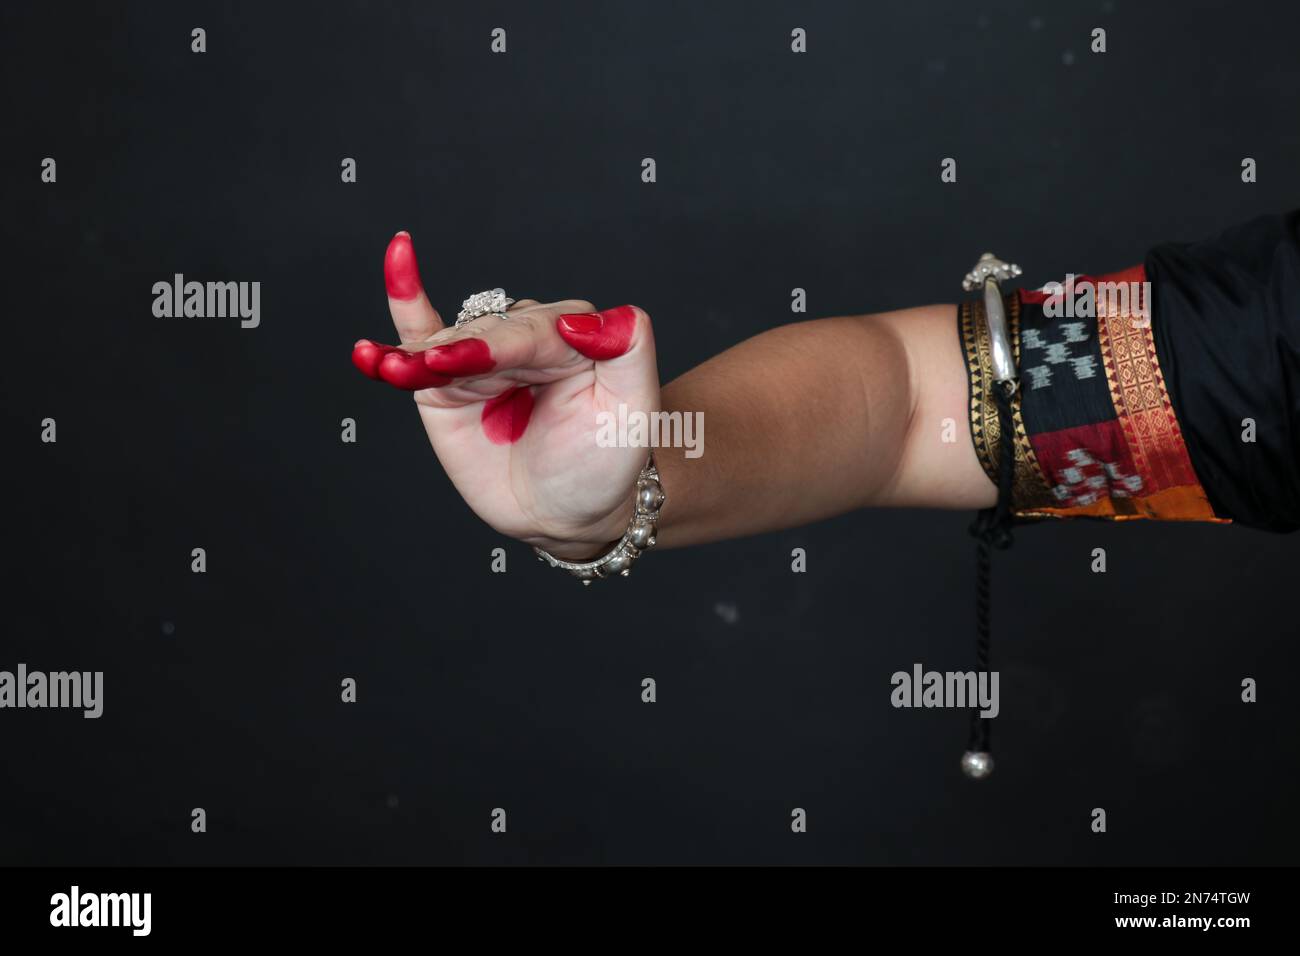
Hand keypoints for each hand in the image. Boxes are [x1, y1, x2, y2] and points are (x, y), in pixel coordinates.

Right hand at [352, 232, 659, 558]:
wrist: (571, 509)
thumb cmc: (606, 459)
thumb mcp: (634, 411)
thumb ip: (629, 350)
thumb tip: (586, 318)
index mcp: (575, 334)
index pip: (532, 332)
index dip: (500, 346)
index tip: (470, 358)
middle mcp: (526, 335)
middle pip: (486, 334)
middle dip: (459, 351)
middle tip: (432, 367)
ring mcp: (483, 357)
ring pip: (446, 343)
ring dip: (416, 353)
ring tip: (392, 366)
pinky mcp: (448, 382)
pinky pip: (419, 341)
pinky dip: (396, 327)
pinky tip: (367, 342)